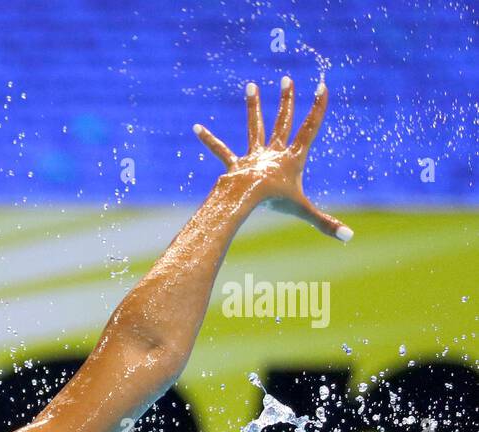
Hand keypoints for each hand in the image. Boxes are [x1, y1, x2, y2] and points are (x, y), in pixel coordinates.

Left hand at [194, 77, 351, 241]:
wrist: (247, 197)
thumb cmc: (275, 203)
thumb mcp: (304, 211)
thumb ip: (326, 223)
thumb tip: (349, 238)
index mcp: (293, 158)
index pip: (310, 128)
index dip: (318, 107)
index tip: (322, 86)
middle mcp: (274, 152)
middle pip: (283, 121)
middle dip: (287, 100)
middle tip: (287, 80)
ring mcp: (254, 156)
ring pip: (255, 127)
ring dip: (253, 107)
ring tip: (251, 87)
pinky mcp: (236, 164)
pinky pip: (220, 151)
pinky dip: (209, 140)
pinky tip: (196, 128)